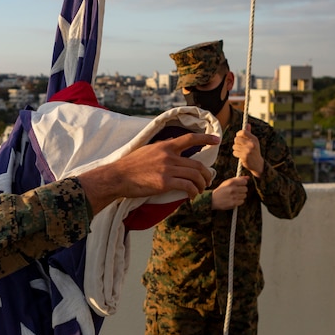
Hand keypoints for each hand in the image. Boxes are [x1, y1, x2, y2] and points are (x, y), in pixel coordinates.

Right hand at [78, 132, 218, 214]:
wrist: (118, 176)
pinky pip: (187, 186)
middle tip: (207, 180)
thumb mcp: (147, 149)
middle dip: (206, 173)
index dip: (205, 138)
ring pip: (195, 175)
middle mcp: (168, 156)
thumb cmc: (131, 165)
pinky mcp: (165, 183)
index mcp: (165, 146)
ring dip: (201, 184)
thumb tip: (173, 142)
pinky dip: (192, 192)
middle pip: (197, 164)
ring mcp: (167, 169)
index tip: (217, 140)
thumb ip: (162, 147)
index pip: (190, 139)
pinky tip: (191, 196)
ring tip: (200, 190)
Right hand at [211, 176, 248, 210]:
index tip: (240, 185)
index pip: (244, 182)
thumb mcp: (227, 182)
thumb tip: (248, 178)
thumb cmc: (221, 190)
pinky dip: (239, 201)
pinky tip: (233, 200)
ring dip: (240, 196)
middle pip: (245, 189)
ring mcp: (233, 196)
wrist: (213, 200)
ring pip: (244, 195)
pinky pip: (242, 201)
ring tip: (234, 196)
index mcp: (231, 182)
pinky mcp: (234, 203)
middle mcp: (233, 189)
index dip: (243, 184)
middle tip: (236, 191)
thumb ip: (238, 179)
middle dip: (242, 190)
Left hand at [233, 123, 264, 176]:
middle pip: (236, 139)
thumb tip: (247, 124)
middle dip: (236, 143)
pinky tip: (241, 156)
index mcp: (254, 139)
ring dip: (236, 149)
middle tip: (239, 146)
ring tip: (241, 152)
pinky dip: (236, 154)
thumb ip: (249, 133)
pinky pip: (235, 152)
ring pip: (234, 146)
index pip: (243, 132)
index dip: (238, 134)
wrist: (258, 164)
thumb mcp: (254, 142)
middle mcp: (252, 144)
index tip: (239, 137)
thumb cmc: (254, 152)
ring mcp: (248, 150)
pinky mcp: (244, 156)